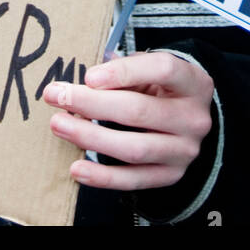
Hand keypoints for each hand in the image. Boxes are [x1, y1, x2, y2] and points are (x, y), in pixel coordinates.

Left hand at [43, 51, 212, 189]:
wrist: (189, 119)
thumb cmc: (162, 87)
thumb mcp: (151, 69)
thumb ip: (124, 70)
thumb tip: (85, 80)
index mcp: (193, 82)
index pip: (162, 70)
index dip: (123, 72)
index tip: (88, 76)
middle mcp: (194, 118)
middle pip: (139, 111)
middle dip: (91, 104)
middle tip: (56, 96)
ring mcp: (184, 151)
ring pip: (134, 148)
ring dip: (90, 137)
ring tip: (59, 125)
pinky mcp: (171, 176)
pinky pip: (133, 180)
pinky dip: (102, 177)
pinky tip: (77, 168)